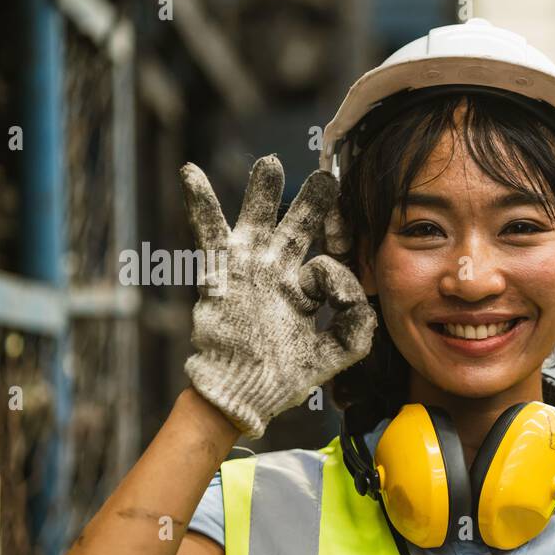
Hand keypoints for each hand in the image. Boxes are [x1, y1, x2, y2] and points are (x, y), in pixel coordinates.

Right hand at [180, 155, 375, 438]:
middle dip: (312, 200)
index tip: (335, 297)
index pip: (327, 262)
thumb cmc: (285, 377)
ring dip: (262, 190)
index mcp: (305, 290)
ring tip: (270, 162)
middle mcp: (277, 272)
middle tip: (327, 175)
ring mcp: (248, 269)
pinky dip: (200, 202)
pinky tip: (191, 172)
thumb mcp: (336, 353)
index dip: (338, 276)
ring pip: (258, 220)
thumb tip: (364, 295)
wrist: (242, 392)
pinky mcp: (221, 273)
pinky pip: (209, 232)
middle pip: (298, 225)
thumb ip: (359, 326)